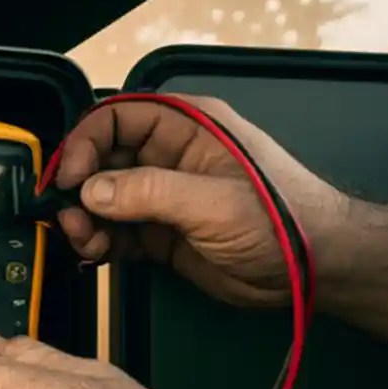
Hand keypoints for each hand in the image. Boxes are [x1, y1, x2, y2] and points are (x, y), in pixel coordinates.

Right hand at [54, 94, 352, 306]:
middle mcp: (170, 156)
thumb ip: (148, 193)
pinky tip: (96, 254)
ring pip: (104, 198)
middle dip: (80, 187)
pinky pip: (116, 231)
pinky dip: (99, 242)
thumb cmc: (283, 221)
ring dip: (85, 219)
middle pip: (103, 159)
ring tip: (85, 241)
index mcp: (187, 127)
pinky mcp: (162, 233)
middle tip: (70, 217)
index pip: (117, 118)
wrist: (317, 270)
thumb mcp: (213, 202)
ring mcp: (164, 196)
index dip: (86, 143)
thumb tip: (92, 191)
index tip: (70, 179)